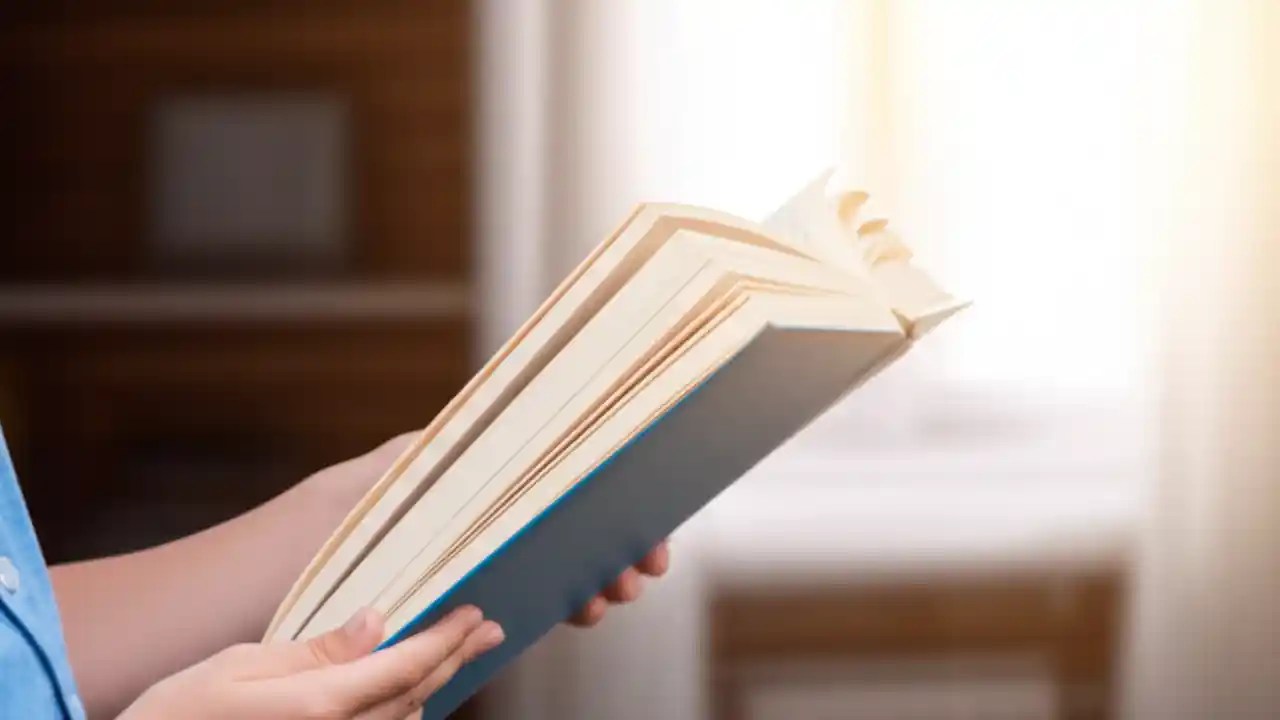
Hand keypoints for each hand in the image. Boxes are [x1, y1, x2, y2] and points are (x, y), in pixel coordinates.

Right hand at [118, 606, 501, 719]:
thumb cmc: (180, 715)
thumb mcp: (241, 665)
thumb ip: (318, 649)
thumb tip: (377, 620)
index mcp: (321, 704)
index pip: (405, 665)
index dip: (445, 639)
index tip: (475, 614)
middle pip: (415, 694)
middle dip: (455, 658)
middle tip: (489, 630)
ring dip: (434, 685)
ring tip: (456, 652)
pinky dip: (402, 713)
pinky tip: (409, 694)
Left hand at [320, 434, 672, 627]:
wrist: (244, 598)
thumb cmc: (307, 536)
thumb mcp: (384, 489)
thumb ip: (445, 468)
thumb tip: (523, 438)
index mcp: (450, 471)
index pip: (545, 472)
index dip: (600, 494)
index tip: (640, 520)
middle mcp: (459, 508)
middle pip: (552, 515)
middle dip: (604, 541)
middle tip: (640, 571)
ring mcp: (456, 551)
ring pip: (539, 558)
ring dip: (583, 575)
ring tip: (608, 598)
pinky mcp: (444, 593)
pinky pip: (508, 592)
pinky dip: (544, 602)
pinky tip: (567, 613)